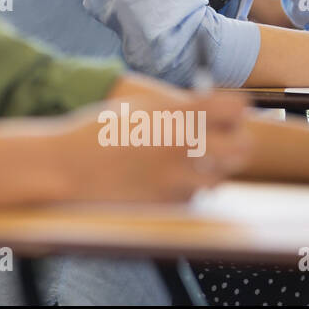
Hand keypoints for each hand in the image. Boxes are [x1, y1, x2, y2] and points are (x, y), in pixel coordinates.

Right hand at [62, 82, 252, 202]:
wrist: (67, 165)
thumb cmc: (99, 131)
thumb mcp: (140, 107)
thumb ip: (180, 108)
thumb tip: (219, 111)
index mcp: (173, 111)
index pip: (235, 108)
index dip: (238, 111)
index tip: (235, 114)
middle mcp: (180, 142)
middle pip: (241, 146)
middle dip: (239, 144)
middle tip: (230, 143)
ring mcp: (175, 175)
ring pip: (219, 177)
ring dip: (213, 171)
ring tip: (192, 165)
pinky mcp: (166, 201)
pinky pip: (192, 197)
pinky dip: (185, 190)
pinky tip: (165, 181)